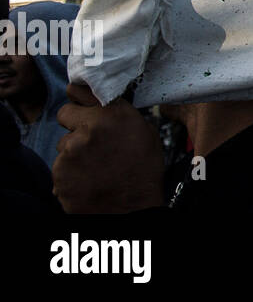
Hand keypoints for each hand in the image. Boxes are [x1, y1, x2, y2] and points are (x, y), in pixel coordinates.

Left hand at [53, 83, 165, 212]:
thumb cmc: (143, 172)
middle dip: (74, 123)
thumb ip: (119, 114)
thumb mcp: (144, 132)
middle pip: (64, 113)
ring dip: (74, 152)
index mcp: (112, 113)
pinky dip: (70, 173)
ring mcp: (70, 152)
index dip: (79, 97)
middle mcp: (88, 128)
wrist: (131, 211)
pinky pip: (60, 166)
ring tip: (94, 167)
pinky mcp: (59, 173)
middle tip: (89, 139)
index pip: (79, 90)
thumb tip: (102, 104)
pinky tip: (87, 180)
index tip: (79, 101)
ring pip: (63, 144)